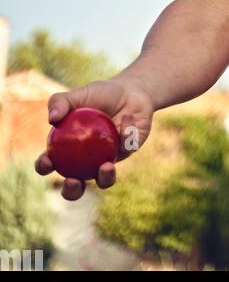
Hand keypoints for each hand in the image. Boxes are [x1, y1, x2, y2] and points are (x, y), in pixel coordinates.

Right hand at [34, 77, 153, 201]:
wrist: (131, 90)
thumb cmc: (100, 94)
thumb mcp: (80, 94)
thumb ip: (61, 101)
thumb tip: (52, 119)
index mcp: (69, 149)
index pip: (51, 162)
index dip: (44, 166)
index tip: (47, 161)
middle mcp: (86, 161)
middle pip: (75, 186)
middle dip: (71, 191)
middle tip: (72, 181)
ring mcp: (107, 160)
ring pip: (103, 180)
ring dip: (104, 178)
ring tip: (106, 166)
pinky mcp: (127, 153)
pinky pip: (127, 149)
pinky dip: (126, 134)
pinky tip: (126, 119)